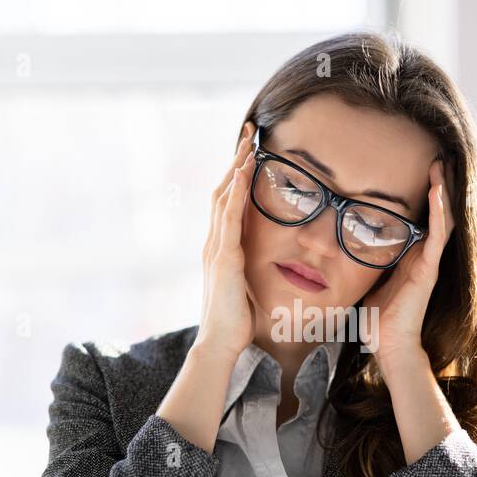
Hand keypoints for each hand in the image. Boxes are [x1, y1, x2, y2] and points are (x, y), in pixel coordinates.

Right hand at [195, 122, 257, 365]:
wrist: (220, 342)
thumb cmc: (236, 320)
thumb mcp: (245, 286)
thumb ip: (249, 269)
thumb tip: (262, 261)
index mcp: (220, 248)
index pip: (226, 202)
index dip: (237, 176)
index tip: (249, 152)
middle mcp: (214, 242)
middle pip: (221, 190)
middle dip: (235, 160)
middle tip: (248, 134)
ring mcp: (216, 248)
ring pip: (223, 197)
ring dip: (236, 167)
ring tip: (249, 143)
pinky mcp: (224, 257)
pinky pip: (229, 216)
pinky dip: (236, 191)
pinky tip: (245, 172)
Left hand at [362, 158, 455, 365]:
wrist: (387, 345)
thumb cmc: (376, 320)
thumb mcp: (365, 281)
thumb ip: (361, 263)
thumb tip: (337, 249)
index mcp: (410, 258)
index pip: (422, 219)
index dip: (424, 196)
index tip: (421, 171)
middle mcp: (423, 257)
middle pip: (437, 214)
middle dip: (438, 186)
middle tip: (437, 159)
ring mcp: (428, 263)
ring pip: (443, 220)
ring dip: (442, 192)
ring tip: (441, 166)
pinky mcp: (428, 271)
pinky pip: (437, 237)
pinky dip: (439, 213)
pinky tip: (437, 193)